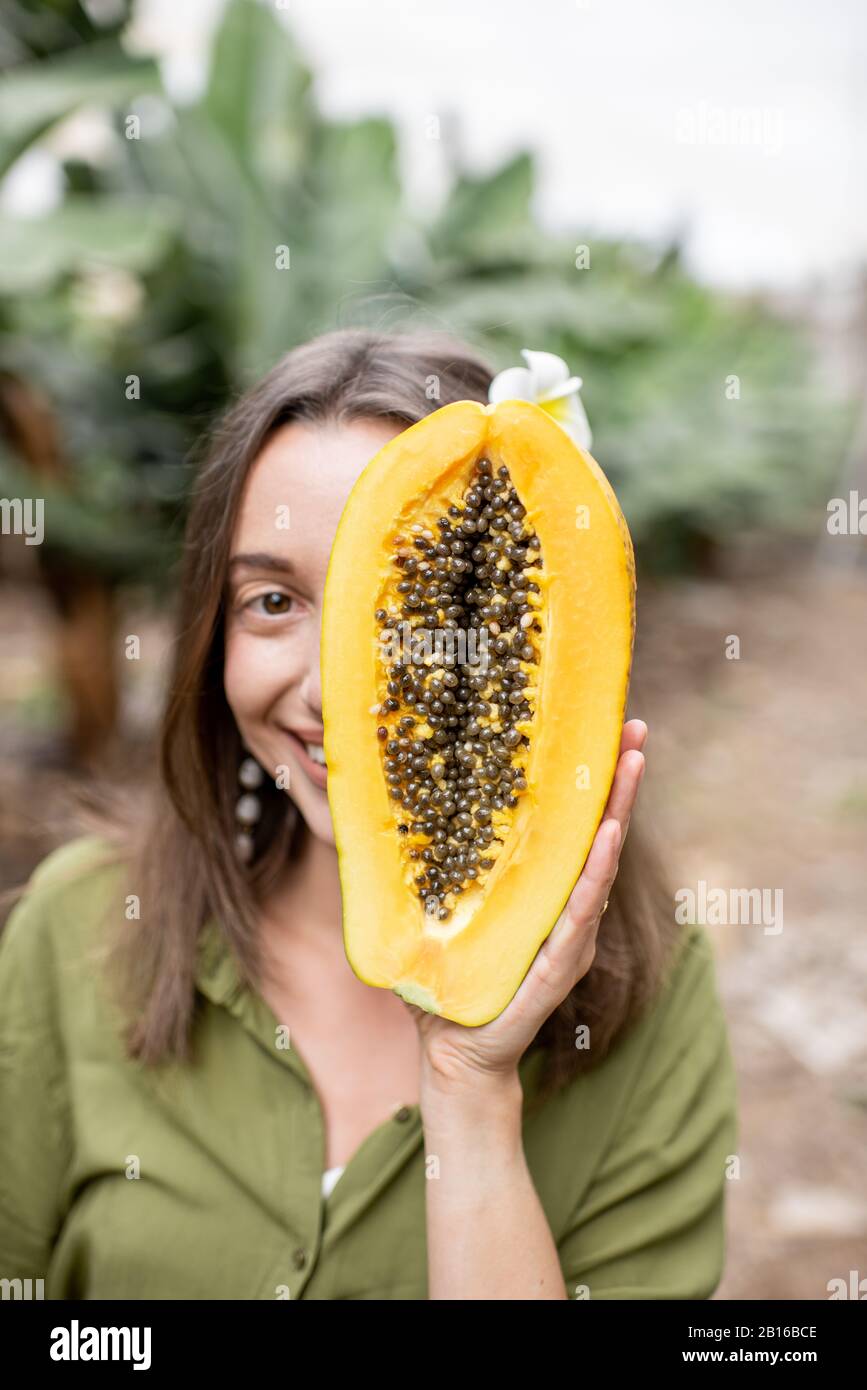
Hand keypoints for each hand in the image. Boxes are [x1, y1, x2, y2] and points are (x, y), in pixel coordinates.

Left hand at [403, 719, 647, 1090]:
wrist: (451, 1055)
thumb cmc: (442, 984)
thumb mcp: (424, 913)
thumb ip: (417, 869)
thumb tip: (375, 813)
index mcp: (536, 889)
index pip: (566, 823)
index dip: (583, 777)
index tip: (598, 727)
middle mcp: (562, 906)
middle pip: (596, 831)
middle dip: (618, 779)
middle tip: (636, 726)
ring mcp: (568, 935)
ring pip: (599, 863)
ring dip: (618, 812)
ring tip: (632, 764)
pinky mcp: (560, 965)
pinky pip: (581, 912)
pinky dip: (595, 873)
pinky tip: (609, 835)